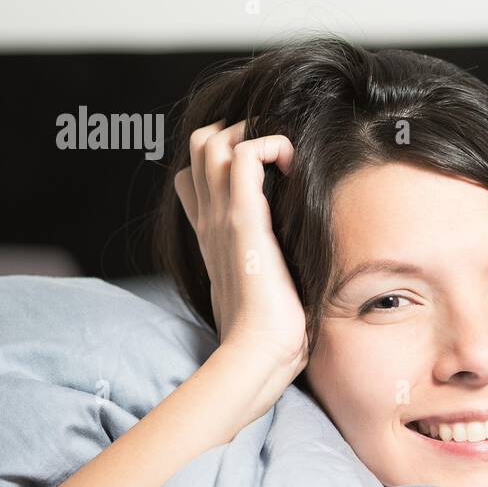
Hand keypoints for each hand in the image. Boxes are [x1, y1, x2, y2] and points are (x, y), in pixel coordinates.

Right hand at [173, 120, 308, 386]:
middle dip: (237, 132)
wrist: (258, 353)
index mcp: (211, 235)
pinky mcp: (243, 220)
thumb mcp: (263, 287)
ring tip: (283, 156)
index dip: (224, 158)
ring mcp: (220, 217)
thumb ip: (268, 264)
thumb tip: (292, 260)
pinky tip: (294, 167)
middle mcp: (208, 220)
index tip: (267, 170)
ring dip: (252, 133)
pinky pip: (245, 155)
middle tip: (275, 154)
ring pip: (211, 141)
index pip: (193, 175)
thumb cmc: (269, 331)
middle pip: (198, 147)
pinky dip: (272, 145)